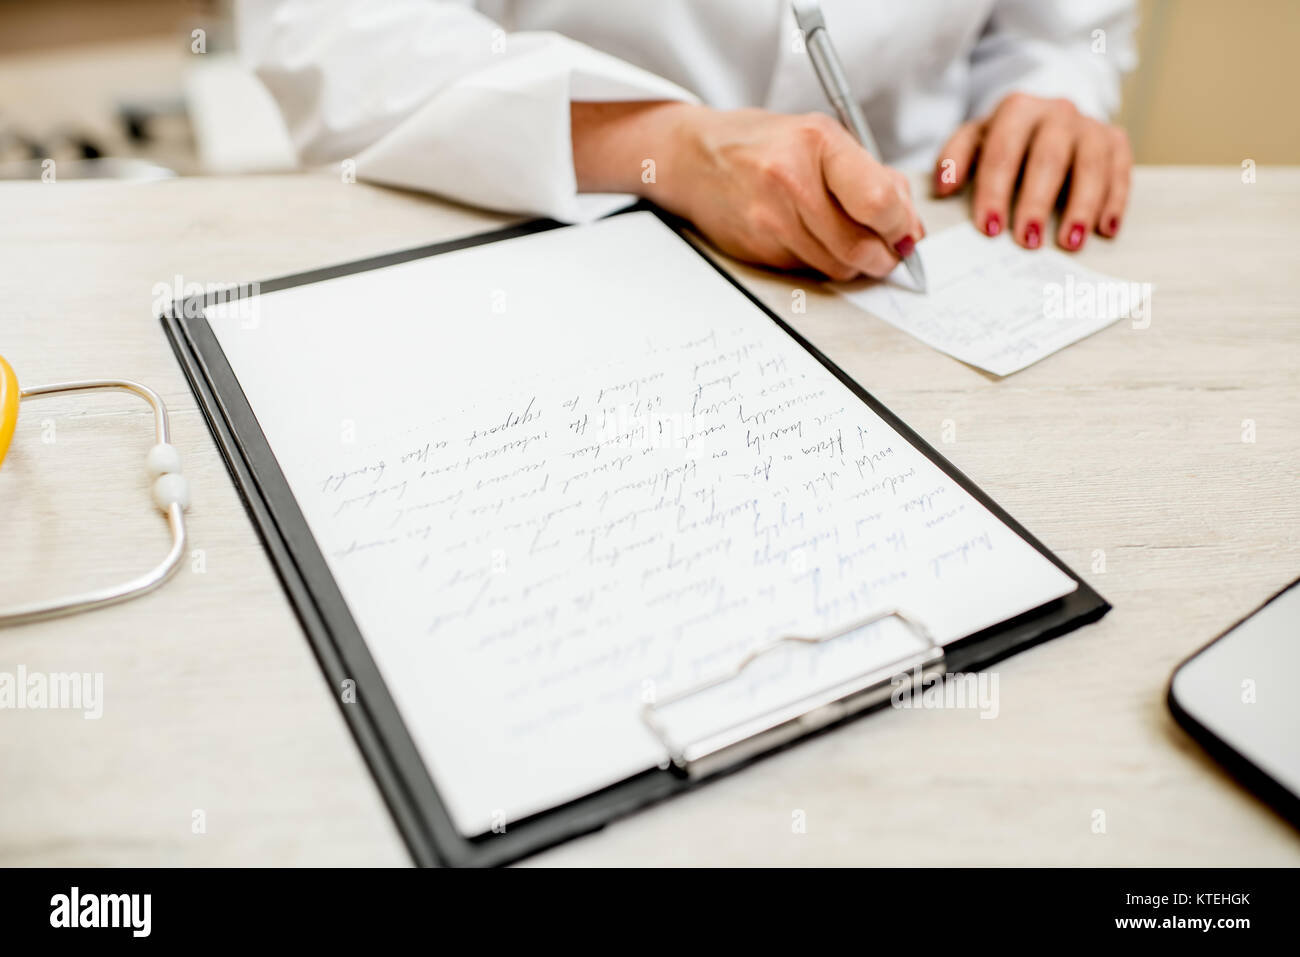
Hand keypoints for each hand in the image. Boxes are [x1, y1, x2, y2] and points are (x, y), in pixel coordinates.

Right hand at [572, 101, 924, 279]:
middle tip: (889, 252)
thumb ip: (872, 177)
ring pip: (837, 266)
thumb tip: (909, 227)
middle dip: (884, 257)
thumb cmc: (766, 145)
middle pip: (859, 246)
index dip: (901, 227)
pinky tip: (810, 238)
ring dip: (854, 263)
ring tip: (849, 240)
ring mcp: (770, 220)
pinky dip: (821, 261)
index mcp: (817, 143)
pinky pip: (808, 269)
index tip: (906, 232)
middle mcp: (791, 182)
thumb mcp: (822, 138)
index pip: (878, 203)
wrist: (696, 159)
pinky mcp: (758, 249)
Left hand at [933, 92, 1132, 250]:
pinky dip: (1115, 201)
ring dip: (1081, 206)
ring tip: (1070, 243)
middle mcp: (1057, 113)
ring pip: (1090, 165)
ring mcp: (1090, 126)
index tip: (989, 228)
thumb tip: (943, 187)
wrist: (1046, 115)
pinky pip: (1121, 171)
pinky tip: (1105, 230)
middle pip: (1048, 158)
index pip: (1003, 152)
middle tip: (1028, 241)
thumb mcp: (975, 138)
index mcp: (1017, 110)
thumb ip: (954, 157)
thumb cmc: (1006, 137)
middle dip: (1037, 202)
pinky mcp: (1115, 141)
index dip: (995, 191)